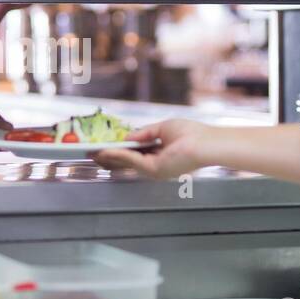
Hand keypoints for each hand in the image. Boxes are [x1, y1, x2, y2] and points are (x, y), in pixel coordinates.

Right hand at [92, 118, 213, 178]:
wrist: (206, 143)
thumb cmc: (191, 133)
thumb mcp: (162, 129)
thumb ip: (144, 133)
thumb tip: (127, 137)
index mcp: (160, 156)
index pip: (136, 155)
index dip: (120, 150)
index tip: (106, 147)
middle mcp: (156, 166)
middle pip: (128, 162)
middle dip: (110, 157)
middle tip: (93, 153)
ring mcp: (154, 170)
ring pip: (126, 162)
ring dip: (109, 156)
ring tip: (93, 152)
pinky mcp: (153, 169)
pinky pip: (131, 160)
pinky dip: (117, 154)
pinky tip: (105, 150)